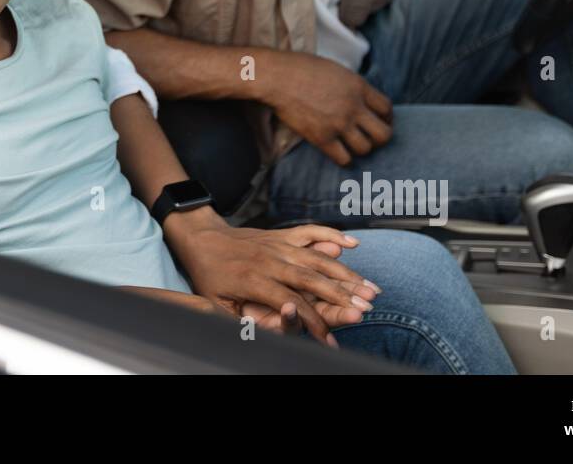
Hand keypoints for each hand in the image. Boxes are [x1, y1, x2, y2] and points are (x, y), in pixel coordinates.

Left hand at [163, 206, 379, 339]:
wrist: (202, 238)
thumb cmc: (210, 277)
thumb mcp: (215, 305)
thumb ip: (238, 321)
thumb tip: (258, 334)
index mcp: (255, 281)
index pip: (292, 305)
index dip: (312, 323)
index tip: (329, 341)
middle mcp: (271, 261)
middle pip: (312, 280)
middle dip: (341, 296)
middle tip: (366, 310)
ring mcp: (279, 245)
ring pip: (317, 258)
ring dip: (346, 273)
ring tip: (370, 288)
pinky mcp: (282, 234)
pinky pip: (310, 232)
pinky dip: (331, 235)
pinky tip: (353, 244)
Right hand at [258, 50, 392, 164]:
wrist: (277, 77)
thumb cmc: (301, 68)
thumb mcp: (336, 69)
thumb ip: (352, 86)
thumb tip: (359, 99)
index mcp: (358, 86)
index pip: (387, 108)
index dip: (386, 118)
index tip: (379, 121)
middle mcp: (353, 106)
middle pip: (384, 134)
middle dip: (379, 138)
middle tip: (369, 137)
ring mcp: (338, 124)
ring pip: (365, 149)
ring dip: (360, 148)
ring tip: (351, 144)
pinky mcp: (322, 138)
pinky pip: (344, 159)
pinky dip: (343, 158)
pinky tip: (337, 151)